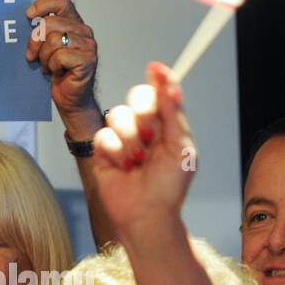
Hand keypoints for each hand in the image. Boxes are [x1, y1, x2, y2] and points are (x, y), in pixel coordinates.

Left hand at [25, 0, 102, 135]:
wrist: (71, 100)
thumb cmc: (59, 74)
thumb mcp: (47, 47)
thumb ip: (44, 31)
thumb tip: (27, 18)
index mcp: (75, 24)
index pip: (61, 1)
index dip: (43, 5)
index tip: (29, 16)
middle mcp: (84, 31)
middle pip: (50, 23)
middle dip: (35, 41)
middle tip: (34, 56)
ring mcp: (88, 46)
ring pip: (53, 40)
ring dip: (44, 57)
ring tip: (48, 66)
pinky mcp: (87, 60)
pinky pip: (60, 56)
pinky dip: (52, 66)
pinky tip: (57, 72)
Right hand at [90, 62, 195, 238]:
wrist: (147, 215)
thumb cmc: (169, 188)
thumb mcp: (181, 148)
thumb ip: (174, 113)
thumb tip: (171, 83)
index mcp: (166, 125)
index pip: (160, 93)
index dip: (158, 79)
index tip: (155, 69)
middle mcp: (144, 128)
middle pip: (137, 98)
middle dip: (144, 116)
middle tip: (152, 138)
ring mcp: (123, 139)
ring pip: (118, 115)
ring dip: (131, 140)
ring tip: (138, 161)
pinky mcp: (104, 152)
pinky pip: (103, 135)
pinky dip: (116, 151)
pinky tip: (124, 167)